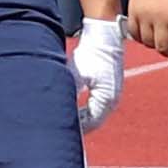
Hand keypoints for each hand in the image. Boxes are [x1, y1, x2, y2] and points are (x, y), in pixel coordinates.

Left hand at [70, 16, 125, 131]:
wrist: (105, 34)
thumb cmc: (91, 52)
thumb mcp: (76, 73)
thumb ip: (67, 92)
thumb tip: (55, 107)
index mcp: (106, 99)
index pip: (90, 123)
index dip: (76, 130)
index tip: (60, 132)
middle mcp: (112, 100)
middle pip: (93, 122)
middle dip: (78, 127)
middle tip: (60, 132)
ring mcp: (112, 95)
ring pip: (95, 115)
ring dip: (81, 120)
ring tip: (65, 124)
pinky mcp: (108, 89)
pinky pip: (96, 106)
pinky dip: (85, 111)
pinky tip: (73, 112)